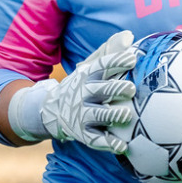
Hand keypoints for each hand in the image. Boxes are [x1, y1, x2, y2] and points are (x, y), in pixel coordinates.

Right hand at [8, 30, 138, 153]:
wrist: (50, 110)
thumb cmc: (81, 86)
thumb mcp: (90, 68)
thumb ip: (110, 53)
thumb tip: (130, 36)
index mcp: (87, 76)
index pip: (101, 66)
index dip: (116, 61)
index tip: (132, 58)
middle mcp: (83, 94)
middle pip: (99, 90)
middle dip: (115, 88)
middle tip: (131, 88)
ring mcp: (81, 114)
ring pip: (98, 115)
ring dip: (112, 115)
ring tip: (127, 114)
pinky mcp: (82, 133)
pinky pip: (95, 139)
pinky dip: (108, 143)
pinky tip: (122, 146)